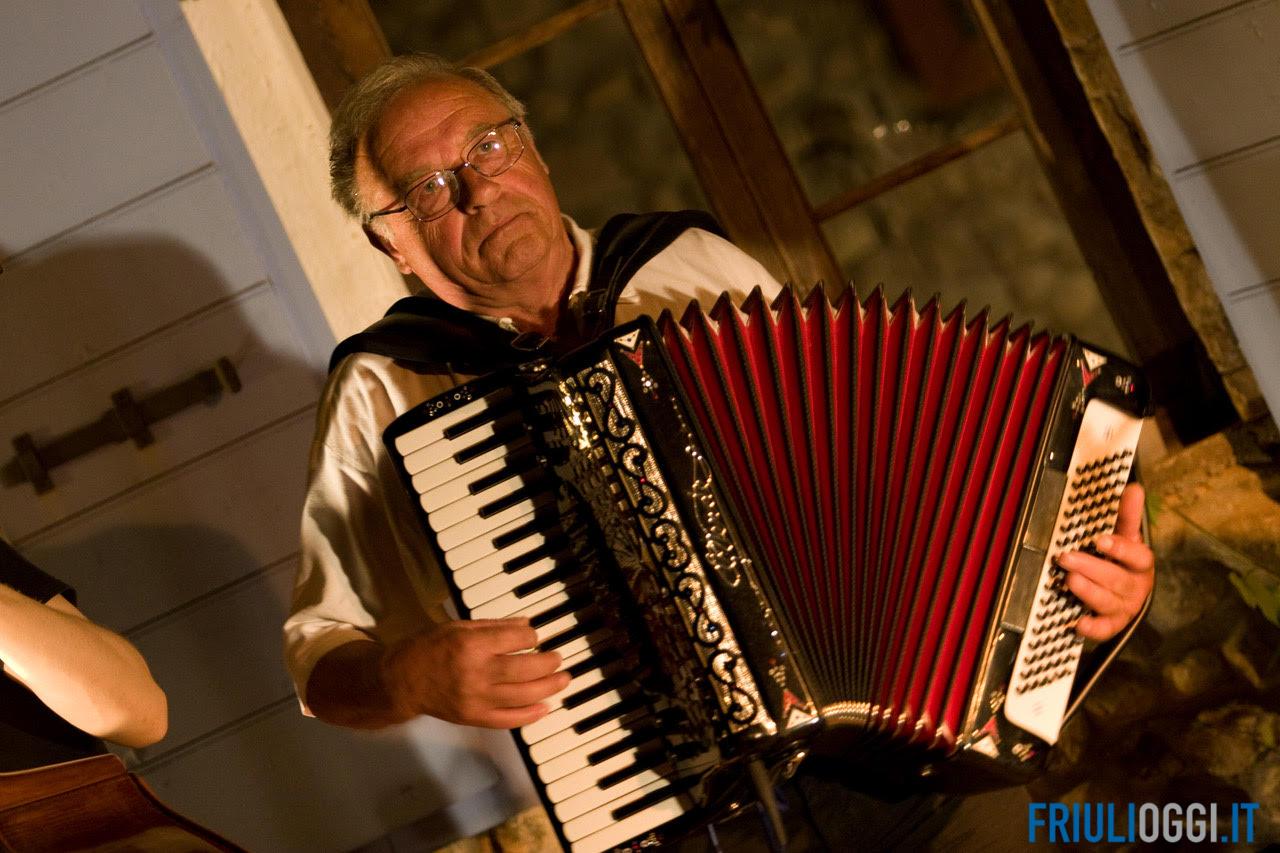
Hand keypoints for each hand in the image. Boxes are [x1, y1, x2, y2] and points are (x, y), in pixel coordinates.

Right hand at [380, 618, 569, 727]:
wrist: (400, 682)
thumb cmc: (427, 648)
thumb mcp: (457, 627)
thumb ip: (494, 627)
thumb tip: (527, 625)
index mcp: (471, 645)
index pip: (516, 639)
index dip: (531, 635)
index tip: (534, 635)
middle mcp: (476, 673)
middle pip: (525, 668)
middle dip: (548, 663)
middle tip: (559, 659)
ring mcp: (476, 699)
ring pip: (522, 695)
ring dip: (548, 687)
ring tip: (563, 680)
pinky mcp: (474, 718)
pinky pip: (508, 720)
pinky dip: (529, 716)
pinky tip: (544, 708)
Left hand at [1058, 483, 1154, 641]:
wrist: (1129, 597)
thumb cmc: (1124, 562)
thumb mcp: (1127, 537)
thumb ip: (1127, 515)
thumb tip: (1133, 487)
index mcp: (1140, 563)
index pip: (1137, 556)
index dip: (1120, 549)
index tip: (1100, 540)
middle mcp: (1135, 586)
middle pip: (1115, 578)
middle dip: (1090, 568)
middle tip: (1065, 557)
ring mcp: (1124, 607)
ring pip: (1107, 601)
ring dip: (1087, 592)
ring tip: (1068, 580)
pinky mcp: (1113, 624)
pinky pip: (1104, 629)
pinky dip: (1092, 629)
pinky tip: (1078, 624)